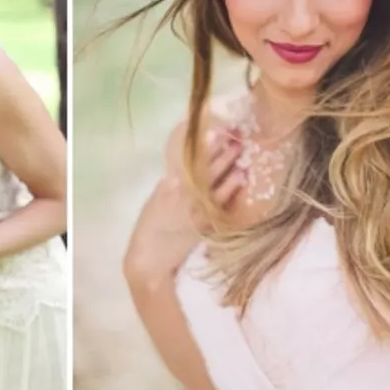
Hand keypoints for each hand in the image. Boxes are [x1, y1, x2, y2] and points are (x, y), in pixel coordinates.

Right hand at [123, 128, 245, 288]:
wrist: (149, 260)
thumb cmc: (150, 230)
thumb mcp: (156, 202)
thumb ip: (170, 186)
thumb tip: (184, 169)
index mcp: (168, 186)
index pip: (187, 160)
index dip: (202, 145)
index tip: (214, 129)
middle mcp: (181, 194)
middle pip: (203, 167)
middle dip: (218, 150)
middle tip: (234, 133)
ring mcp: (194, 208)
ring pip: (213, 181)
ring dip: (227, 164)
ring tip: (239, 149)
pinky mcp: (203, 223)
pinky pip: (219, 202)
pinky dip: (230, 189)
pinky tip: (240, 178)